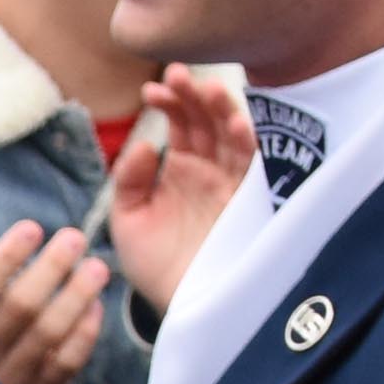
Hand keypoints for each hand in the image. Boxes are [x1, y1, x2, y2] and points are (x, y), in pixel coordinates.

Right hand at [0, 219, 106, 383]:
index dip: (7, 257)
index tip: (33, 228)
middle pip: (19, 308)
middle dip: (50, 269)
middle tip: (75, 238)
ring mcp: (7, 381)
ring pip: (47, 335)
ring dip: (76, 297)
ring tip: (96, 267)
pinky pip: (65, 365)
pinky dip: (84, 335)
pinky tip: (95, 306)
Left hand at [104, 66, 251, 306]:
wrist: (180, 308)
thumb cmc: (154, 266)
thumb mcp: (128, 220)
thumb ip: (129, 180)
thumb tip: (145, 144)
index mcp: (182, 168)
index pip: (181, 122)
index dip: (170, 101)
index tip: (152, 89)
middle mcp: (211, 170)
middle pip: (209, 119)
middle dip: (195, 94)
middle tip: (180, 74)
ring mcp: (232, 183)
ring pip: (234, 134)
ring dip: (223, 109)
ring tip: (208, 88)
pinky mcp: (251, 202)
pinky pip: (255, 166)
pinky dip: (249, 142)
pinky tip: (237, 124)